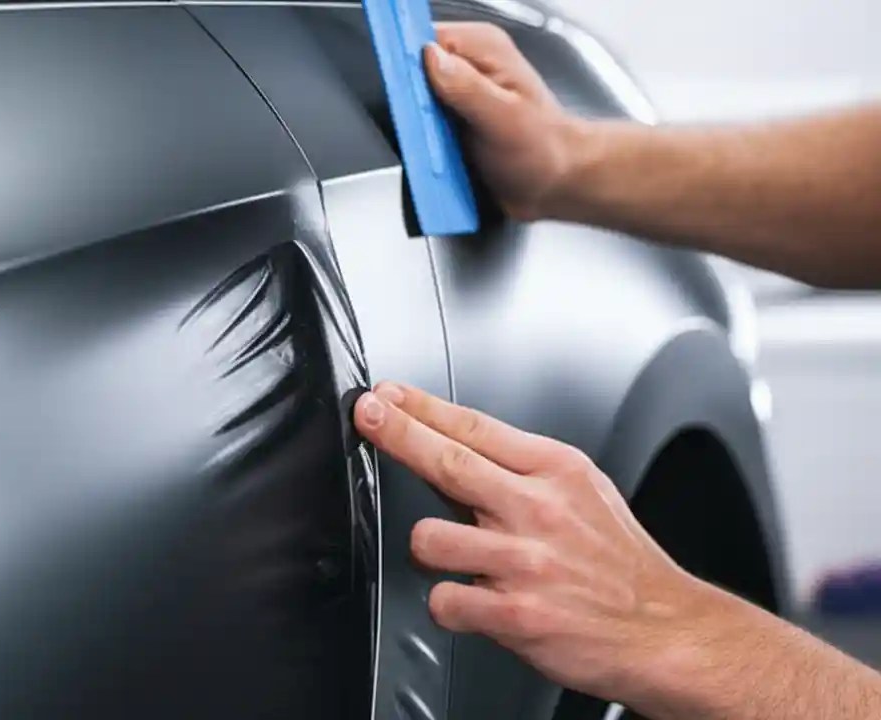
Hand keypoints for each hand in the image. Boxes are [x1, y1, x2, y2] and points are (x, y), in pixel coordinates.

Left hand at [353, 381, 720, 706]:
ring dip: (428, 547)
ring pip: (430, 537)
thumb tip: (450, 447)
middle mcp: (539, 511)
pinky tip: (468, 601)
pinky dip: (446, 603)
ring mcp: (526, 562)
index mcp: (556, 472)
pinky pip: (445, 600)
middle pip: (448, 461)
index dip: (420, 408)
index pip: (474, 427)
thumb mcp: (583, 492)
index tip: (386, 395)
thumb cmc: (620, 563)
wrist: (668, 631)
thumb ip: (520, 471)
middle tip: (367, 415)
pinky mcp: (516, 614)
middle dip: (397, 432)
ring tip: (454, 557)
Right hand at [424, 23, 591, 219]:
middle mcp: (468, 63)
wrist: (555, 182)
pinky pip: (419, 121)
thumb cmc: (542, 149)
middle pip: (413, 70)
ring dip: (414, 124)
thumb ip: (466, 86)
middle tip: (428, 130)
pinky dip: (420, 138)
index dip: (408, 67)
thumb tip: (429, 59)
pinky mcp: (451, 115)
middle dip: (409, 101)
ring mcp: (458, 89)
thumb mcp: (504, 118)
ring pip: (412, 98)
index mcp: (483, 47)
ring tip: (437, 145)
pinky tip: (434, 153)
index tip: (408, 99)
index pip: (424, 39)